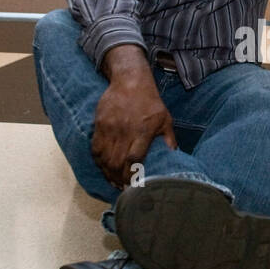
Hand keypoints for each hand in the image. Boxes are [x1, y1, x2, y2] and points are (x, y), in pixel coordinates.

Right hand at [91, 46, 177, 187]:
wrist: (130, 80)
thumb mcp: (165, 119)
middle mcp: (125, 131)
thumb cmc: (150, 102)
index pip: (133, 159)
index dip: (131, 175)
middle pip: (117, 161)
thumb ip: (169, 138)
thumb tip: (174, 155)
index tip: (134, 185)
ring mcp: (110, 127)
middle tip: (122, 188)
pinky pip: (95, 147)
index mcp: (143, 131)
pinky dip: (98, 160)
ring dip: (107, 173)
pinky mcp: (100, 124)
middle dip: (119, 178)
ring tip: (112, 181)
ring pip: (104, 157)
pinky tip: (103, 167)